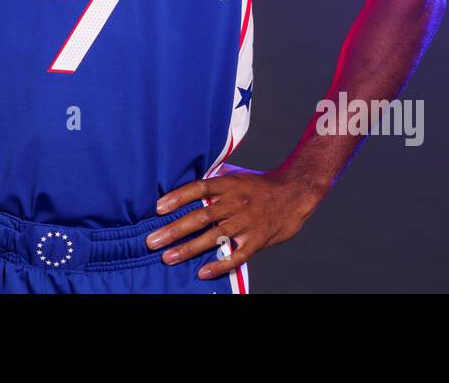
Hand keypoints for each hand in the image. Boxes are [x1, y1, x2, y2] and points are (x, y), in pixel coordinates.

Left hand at [145, 163, 326, 280]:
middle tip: (152, 240)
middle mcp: (236, 202)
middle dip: (174, 230)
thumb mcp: (236, 176)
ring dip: (189, 248)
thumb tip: (184, 184)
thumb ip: (213, 182)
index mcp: (229, 184)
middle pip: (201, 216)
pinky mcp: (257, 240)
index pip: (199, 189)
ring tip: (168, 257)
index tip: (158, 208)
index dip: (178, 198)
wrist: (295, 193)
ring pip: (214, 237)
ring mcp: (247, 222)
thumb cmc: (260, 186)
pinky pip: (236, 255)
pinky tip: (202, 272)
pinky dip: (219, 265)